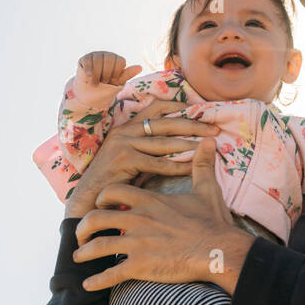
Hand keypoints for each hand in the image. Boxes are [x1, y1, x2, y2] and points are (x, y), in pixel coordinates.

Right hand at [63, 99, 220, 218]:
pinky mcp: (125, 160)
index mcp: (127, 126)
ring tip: (209, 146)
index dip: (179, 106)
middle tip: (215, 127)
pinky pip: (159, 163)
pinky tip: (192, 167)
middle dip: (193, 124)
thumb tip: (181, 144)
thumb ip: (149, 148)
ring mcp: (124, 144)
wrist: (89, 198)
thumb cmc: (114, 180)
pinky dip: (177, 166)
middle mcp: (125, 131)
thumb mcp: (131, 157)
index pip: (156, 107)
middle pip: (166, 122)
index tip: (200, 108)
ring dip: (190, 144)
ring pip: (164, 142)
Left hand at [72, 137, 255, 292]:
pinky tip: (88, 285)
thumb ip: (202, 166)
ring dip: (84, 253)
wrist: (219, 251)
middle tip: (81, 234)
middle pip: (95, 219)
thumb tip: (210, 142)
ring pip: (97, 247)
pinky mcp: (140, 266)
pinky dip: (96, 280)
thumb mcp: (207, 189)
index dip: (102, 198)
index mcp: (149, 201)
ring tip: (79, 257)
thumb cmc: (213, 222)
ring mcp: (136, 244)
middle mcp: (137, 220)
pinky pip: (110, 274)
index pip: (112, 192)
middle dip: (83, 227)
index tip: (100, 205)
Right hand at [74, 51, 142, 108]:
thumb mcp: (119, 82)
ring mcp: (96, 55)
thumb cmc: (107, 86)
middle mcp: (107, 55)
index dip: (116, 73)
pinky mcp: (86, 58)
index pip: (120, 61)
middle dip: (107, 74)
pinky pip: (88, 62)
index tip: (113, 80)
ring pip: (98, 60)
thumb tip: (140, 67)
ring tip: (96, 82)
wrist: (92, 93)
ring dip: (97, 75)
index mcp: (117, 59)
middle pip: (109, 59)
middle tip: (104, 81)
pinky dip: (89, 71)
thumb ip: (128, 74)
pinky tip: (89, 76)